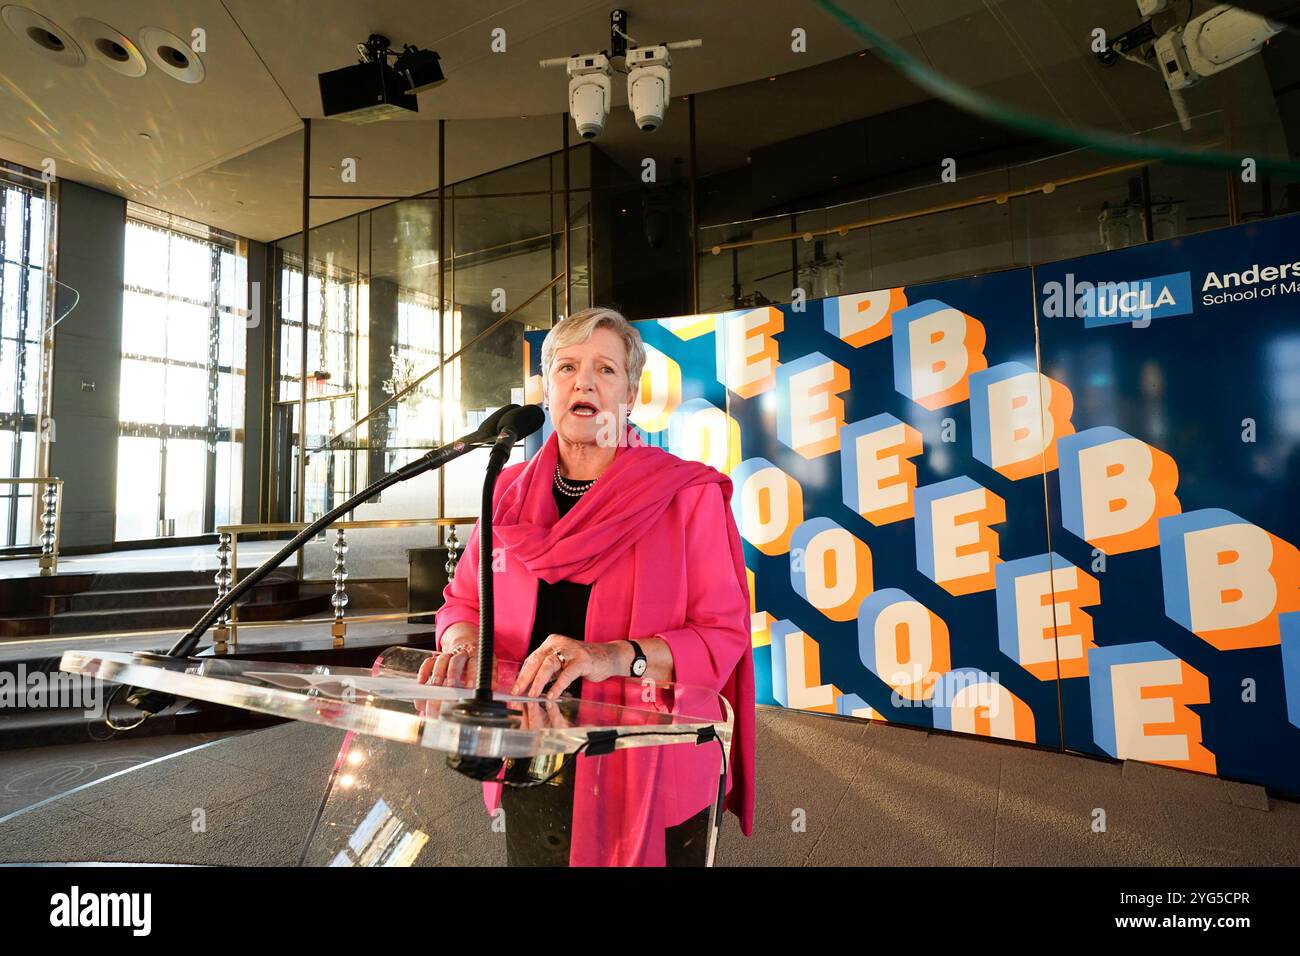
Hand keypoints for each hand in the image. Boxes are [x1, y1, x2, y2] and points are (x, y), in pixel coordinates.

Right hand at [417, 642, 494, 687]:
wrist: (466, 641)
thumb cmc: (477, 657)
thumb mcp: (487, 664)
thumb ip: (490, 677)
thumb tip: (491, 690)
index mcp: (475, 654)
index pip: (474, 664)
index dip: (472, 676)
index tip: (470, 689)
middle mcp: (460, 653)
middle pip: (455, 662)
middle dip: (452, 676)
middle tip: (451, 690)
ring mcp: (447, 654)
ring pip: (440, 662)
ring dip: (437, 676)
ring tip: (435, 691)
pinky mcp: (437, 658)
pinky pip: (428, 662)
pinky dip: (424, 672)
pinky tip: (422, 683)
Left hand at [510, 634, 628, 698]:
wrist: (608, 656)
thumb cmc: (582, 662)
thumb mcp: (561, 663)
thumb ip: (547, 670)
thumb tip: (529, 686)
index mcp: (551, 643)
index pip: (532, 659)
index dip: (523, 675)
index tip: (515, 689)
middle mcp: (559, 643)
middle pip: (536, 660)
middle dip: (525, 678)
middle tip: (517, 692)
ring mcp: (571, 650)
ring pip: (548, 665)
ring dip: (538, 682)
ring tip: (532, 694)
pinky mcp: (582, 660)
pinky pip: (566, 674)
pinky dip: (557, 686)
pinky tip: (551, 695)